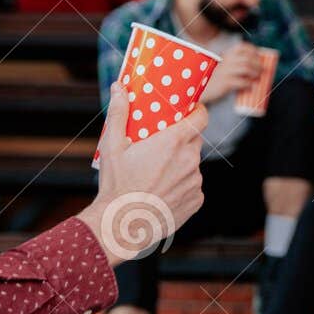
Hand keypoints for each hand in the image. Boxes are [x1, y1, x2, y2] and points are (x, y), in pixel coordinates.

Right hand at [78, 86, 206, 262]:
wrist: (122, 226)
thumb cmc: (117, 185)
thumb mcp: (112, 146)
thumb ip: (118, 113)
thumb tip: (118, 87)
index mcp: (174, 142)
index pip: (201, 117)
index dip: (197, 111)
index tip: (189, 111)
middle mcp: (190, 160)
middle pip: (194, 141)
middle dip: (182, 139)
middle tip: (161, 145)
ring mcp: (195, 182)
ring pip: (192, 165)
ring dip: (181, 164)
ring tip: (157, 173)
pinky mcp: (196, 201)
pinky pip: (192, 186)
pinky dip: (182, 185)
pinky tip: (163, 191)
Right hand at [201, 43, 262, 103]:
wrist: (197, 89)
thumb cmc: (211, 79)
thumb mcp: (220, 67)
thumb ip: (232, 64)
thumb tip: (252, 67)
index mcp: (225, 55)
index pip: (242, 47)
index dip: (253, 51)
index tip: (259, 56)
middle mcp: (225, 61)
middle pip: (247, 58)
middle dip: (258, 63)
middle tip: (262, 69)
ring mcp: (225, 71)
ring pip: (246, 68)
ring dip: (255, 72)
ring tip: (258, 77)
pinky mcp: (225, 83)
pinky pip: (242, 82)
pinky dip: (249, 84)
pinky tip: (251, 86)